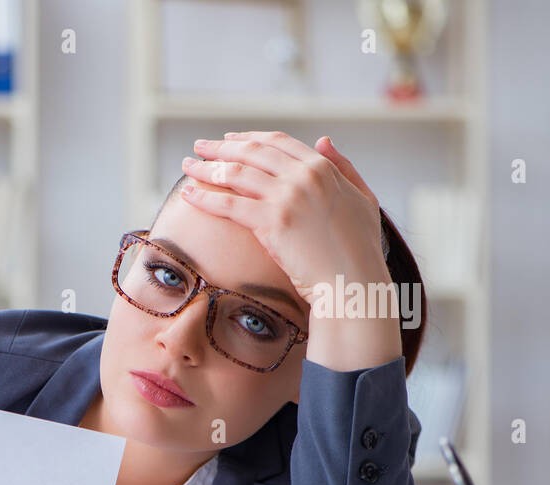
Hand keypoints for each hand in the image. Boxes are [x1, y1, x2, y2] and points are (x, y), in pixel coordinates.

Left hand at [181, 130, 402, 368]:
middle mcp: (304, 176)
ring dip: (206, 168)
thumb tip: (324, 140)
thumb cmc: (359, 247)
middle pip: (251, 153)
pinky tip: (188, 195)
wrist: (353, 280)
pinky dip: (205, 198)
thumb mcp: (362, 197)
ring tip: (187, 168)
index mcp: (323, 167)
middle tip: (198, 147)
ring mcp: (288, 197)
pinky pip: (229, 204)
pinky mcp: (272, 222)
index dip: (248, 139)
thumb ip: (344, 167)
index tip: (227, 140)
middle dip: (220, 148)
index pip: (277, 142)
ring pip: (236, 174)